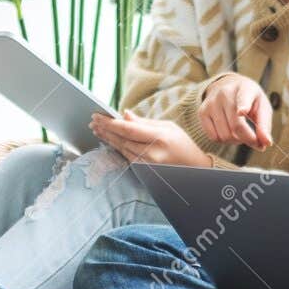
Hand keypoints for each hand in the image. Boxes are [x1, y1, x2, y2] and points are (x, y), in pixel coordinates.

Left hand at [90, 111, 212, 166]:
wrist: (196, 170)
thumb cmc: (183, 145)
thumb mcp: (168, 127)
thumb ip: (144, 122)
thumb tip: (124, 115)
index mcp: (159, 138)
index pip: (128, 129)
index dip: (110, 123)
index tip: (98, 116)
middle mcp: (152, 154)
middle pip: (122, 140)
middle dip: (105, 130)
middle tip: (93, 121)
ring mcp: (148, 166)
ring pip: (122, 149)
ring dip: (108, 139)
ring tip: (97, 130)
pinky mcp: (145, 173)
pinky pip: (127, 157)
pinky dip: (117, 147)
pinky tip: (110, 140)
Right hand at [199, 74, 272, 148]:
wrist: (228, 86)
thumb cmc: (250, 100)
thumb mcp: (262, 107)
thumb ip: (264, 125)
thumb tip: (266, 143)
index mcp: (245, 88)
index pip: (243, 98)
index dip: (243, 106)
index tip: (242, 112)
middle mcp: (225, 93)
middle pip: (236, 126)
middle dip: (248, 139)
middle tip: (254, 140)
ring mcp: (211, 102)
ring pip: (225, 135)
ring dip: (236, 141)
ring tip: (240, 132)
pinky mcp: (202, 112)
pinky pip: (213, 137)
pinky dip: (223, 140)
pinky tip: (228, 132)